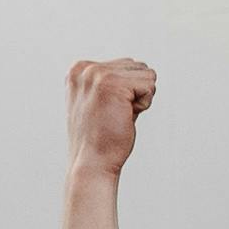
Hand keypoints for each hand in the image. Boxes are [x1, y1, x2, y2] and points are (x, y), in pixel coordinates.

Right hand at [67, 59, 156, 177]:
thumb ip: (113, 81)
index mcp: (78, 70)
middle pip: (137, 66)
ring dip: (140, 98)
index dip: (126, 91)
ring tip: (118, 116)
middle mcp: (85, 69)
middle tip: (113, 115)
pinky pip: (150, 86)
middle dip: (134, 92)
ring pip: (146, 74)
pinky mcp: (113, 84)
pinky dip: (144, 105)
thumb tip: (142, 69)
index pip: (126, 65)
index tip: (106, 110)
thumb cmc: (99, 137)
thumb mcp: (99, 101)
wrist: (92, 163)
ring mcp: (97, 75)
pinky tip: (124, 117)